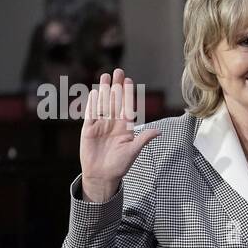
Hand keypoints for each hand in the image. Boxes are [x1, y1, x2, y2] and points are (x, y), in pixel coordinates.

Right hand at [79, 69, 159, 201]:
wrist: (101, 175)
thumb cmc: (119, 165)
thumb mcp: (133, 151)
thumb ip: (143, 139)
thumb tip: (159, 131)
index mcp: (125, 128)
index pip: (127, 107)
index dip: (128, 94)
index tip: (130, 81)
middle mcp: (113, 124)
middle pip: (115, 101)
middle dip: (117, 86)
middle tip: (119, 71)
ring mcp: (101, 125)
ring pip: (103, 104)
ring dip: (105, 90)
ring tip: (106, 76)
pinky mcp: (88, 129)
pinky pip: (91, 113)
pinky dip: (93, 103)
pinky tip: (95, 91)